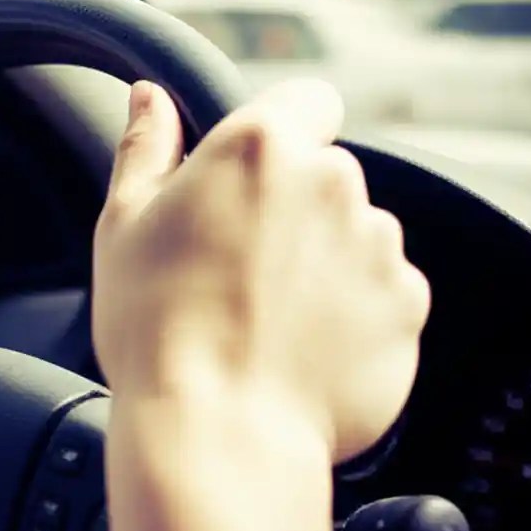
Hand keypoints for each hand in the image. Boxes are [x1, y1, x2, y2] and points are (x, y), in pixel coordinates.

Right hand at [92, 79, 428, 462]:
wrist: (218, 433)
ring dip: (327, 260)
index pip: (307, 99)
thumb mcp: (123, 226)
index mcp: (262, 147)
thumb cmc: (156, 329)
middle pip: (329, 175)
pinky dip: (355, 312)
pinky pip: (384, 292)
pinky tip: (301, 347)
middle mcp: (334, 181)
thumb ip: (146, 147)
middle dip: (297, 207)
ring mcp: (379, 245)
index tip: (254, 178)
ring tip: (270, 317)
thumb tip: (150, 96)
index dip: (285, 131)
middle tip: (241, 264)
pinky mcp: (407, 306)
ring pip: (358, 234)